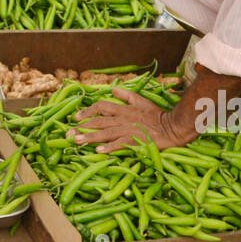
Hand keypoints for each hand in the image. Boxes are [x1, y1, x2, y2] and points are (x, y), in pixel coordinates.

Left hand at [73, 88, 197, 153]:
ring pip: (105, 133)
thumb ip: (126, 95)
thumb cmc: (157, 114)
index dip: (88, 111)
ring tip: (76, 141)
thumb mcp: (141, 100)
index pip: (101, 107)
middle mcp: (122, 119)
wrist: (172, 126)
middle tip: (68, 133)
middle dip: (82, 127)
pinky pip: (120, 144)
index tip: (76, 117)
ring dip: (90, 137)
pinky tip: (99, 151)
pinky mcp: (135, 141)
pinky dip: (110, 147)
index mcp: (123, 109)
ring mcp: (128, 130)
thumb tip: (113, 90)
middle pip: (99, 121)